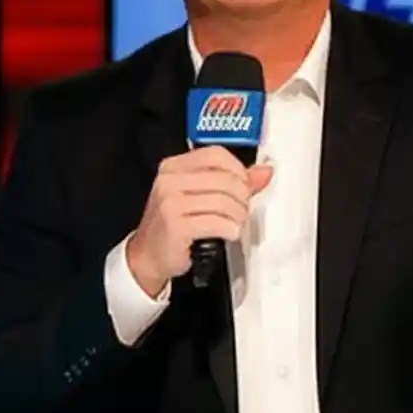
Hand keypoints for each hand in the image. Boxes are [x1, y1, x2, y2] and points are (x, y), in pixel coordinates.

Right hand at [126, 146, 272, 296]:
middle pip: (224, 179)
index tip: (245, 185)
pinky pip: (217, 222)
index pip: (215, 155)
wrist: (147, 256)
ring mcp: (170, 203)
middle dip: (242, 197)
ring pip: (224, 201)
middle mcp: (169, 181)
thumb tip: (264, 172)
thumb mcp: (198, 197)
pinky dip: (230, 229)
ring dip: (238, 216)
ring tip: (236, 223)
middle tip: (241, 210)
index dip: (238, 169)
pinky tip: (229, 233)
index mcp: (173, 167)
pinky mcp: (176, 226)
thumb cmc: (173, 226)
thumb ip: (232, 182)